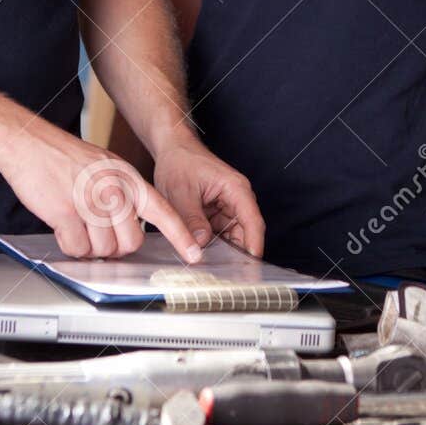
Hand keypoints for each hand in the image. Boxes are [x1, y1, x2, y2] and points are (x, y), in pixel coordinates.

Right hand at [0, 122, 202, 261]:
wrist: (29, 143)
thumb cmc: (64, 158)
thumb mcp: (105, 167)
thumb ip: (122, 194)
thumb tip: (129, 226)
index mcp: (127, 178)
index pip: (163, 211)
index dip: (180, 236)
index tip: (194, 254)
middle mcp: (113, 189)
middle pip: (131, 242)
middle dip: (116, 248)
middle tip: (100, 236)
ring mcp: (90, 201)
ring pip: (103, 248)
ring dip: (89, 246)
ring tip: (77, 225)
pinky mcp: (66, 212)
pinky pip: (77, 248)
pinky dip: (70, 246)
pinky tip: (63, 228)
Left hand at [153, 136, 265, 256]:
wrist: (172, 148)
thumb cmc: (180, 161)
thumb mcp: (180, 191)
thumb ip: (191, 218)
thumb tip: (200, 243)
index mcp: (236, 189)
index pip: (253, 222)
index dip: (253, 246)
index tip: (250, 267)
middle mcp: (237, 199)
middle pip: (245, 233)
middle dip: (238, 254)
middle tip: (227, 276)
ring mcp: (228, 206)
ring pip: (232, 236)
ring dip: (223, 251)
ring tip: (213, 268)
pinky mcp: (218, 213)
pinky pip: (220, 233)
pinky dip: (213, 244)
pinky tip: (204, 256)